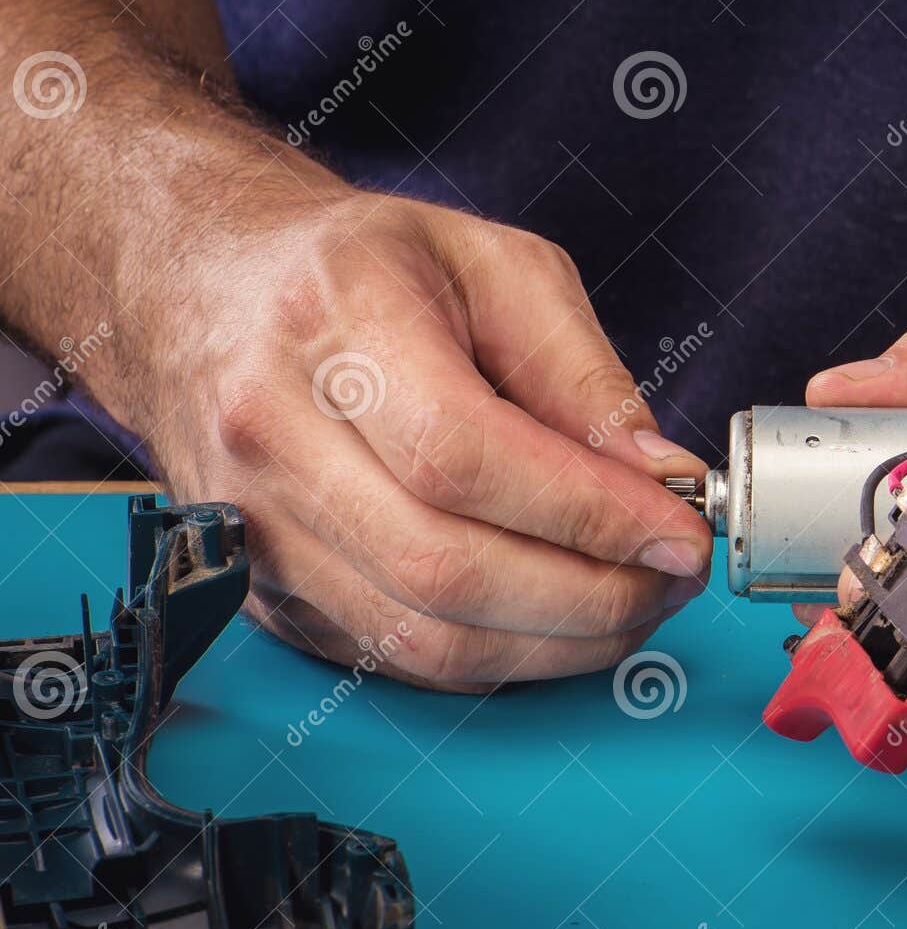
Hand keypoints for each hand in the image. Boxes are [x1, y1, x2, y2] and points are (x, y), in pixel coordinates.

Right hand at [144, 184, 711, 690]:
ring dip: (556, 644)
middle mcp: (271, 435)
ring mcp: (254, 528)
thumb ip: (582, 373)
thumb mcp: (493, 267)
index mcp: (332, 327)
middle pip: (444, 568)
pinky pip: (399, 660)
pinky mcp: (266, 592)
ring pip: (423, 638)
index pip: (466, 457)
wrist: (204, 293)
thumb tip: (660, 479)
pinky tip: (556, 618)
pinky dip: (500, 656)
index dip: (589, 514)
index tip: (680, 534)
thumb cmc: (360, 271)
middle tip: (671, 579)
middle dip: (591, 596)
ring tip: (632, 604)